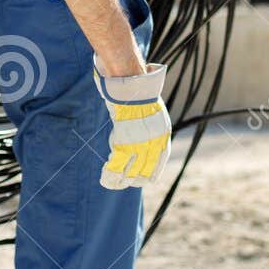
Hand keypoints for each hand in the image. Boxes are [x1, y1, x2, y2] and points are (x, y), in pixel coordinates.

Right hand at [92, 60, 171, 189]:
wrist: (132, 84)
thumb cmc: (139, 96)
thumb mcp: (153, 115)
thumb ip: (150, 131)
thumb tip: (142, 144)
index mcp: (163, 137)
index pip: (159, 164)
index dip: (150, 174)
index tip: (142, 180)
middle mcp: (155, 144)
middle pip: (145, 172)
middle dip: (134, 180)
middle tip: (124, 182)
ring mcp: (140, 144)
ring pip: (130, 173)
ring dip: (120, 181)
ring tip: (112, 184)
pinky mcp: (125, 142)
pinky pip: (117, 165)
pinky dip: (110, 174)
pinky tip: (105, 178)